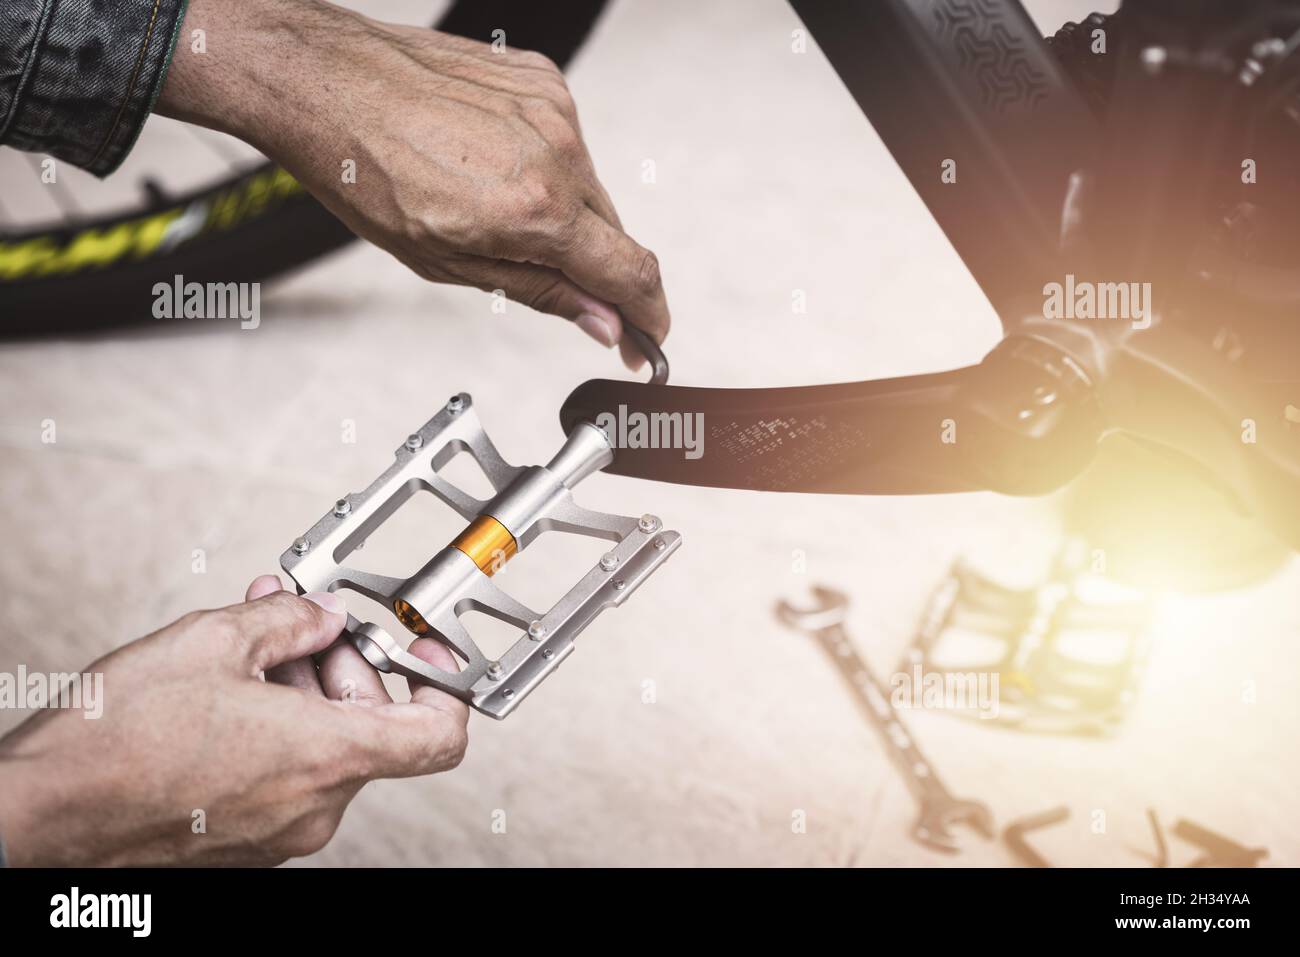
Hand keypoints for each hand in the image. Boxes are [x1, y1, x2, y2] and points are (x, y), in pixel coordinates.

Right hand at [0, 576, 467, 865]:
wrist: (41, 817)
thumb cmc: (115, 743)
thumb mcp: (212, 641)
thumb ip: (290, 622)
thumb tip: (323, 615)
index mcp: (327, 756)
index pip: (439, 735)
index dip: (446, 685)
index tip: (425, 652)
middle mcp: (315, 805)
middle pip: (373, 727)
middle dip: (345, 665)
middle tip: (309, 625)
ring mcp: (280, 830)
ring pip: (325, 748)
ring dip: (304, 689)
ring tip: (257, 644)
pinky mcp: (246, 839)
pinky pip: (287, 775)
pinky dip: (278, 727)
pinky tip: (234, 688)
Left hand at [157, 0, 669, 369]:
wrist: (329, 84)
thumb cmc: (367, 170)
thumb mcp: (449, 263)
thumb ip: (541, 293)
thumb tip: (600, 322)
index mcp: (536, 210)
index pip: (631, 272)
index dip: (649, 313)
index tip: (650, 335)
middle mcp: (557, 153)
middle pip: (613, 232)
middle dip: (594, 266)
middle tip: (558, 284)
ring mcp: (554, 109)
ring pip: (588, 186)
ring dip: (561, 211)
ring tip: (492, 207)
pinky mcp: (542, 79)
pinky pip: (566, 141)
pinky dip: (544, 164)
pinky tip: (493, 165)